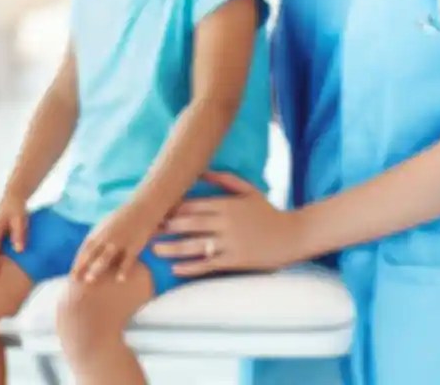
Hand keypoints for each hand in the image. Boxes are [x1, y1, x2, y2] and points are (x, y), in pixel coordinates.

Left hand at [71, 202, 159, 283]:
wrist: (142, 209)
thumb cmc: (122, 218)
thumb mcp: (105, 225)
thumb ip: (96, 238)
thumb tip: (86, 251)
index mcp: (98, 232)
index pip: (84, 250)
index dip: (78, 263)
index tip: (72, 276)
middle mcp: (106, 237)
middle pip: (91, 254)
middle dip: (82, 266)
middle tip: (74, 280)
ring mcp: (119, 241)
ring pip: (106, 257)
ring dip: (96, 268)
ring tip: (89, 281)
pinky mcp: (134, 245)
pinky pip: (128, 260)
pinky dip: (124, 269)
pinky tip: (120, 280)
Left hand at [152, 171, 305, 275]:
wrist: (294, 235)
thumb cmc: (268, 212)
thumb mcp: (248, 191)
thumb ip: (225, 179)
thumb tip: (202, 171)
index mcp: (227, 204)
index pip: (193, 206)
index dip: (171, 210)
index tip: (154, 213)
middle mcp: (226, 222)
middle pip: (189, 225)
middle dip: (165, 228)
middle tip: (145, 231)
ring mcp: (231, 242)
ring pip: (195, 245)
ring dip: (172, 248)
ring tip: (154, 250)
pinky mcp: (236, 260)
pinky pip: (209, 264)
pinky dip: (191, 267)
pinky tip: (175, 269)